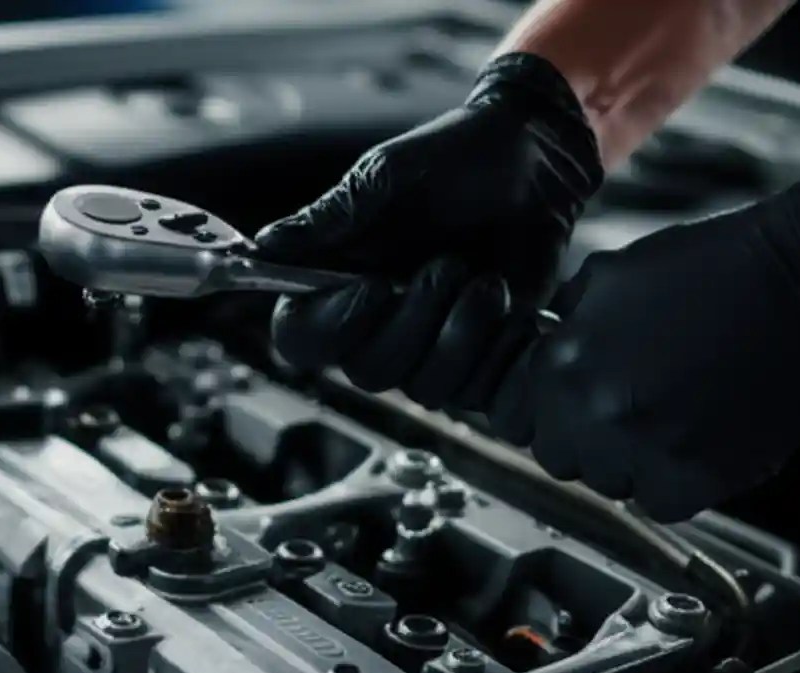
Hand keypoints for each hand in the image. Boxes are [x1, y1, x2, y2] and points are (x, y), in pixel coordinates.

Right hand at [250, 53, 602, 409]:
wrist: (534, 160)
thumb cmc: (455, 156)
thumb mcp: (388, 175)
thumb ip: (332, 215)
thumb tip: (264, 243)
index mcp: (336, 279)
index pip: (300, 336)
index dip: (330, 325)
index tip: (373, 286)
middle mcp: (375, 322)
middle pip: (366, 371)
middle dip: (412, 321)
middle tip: (447, 264)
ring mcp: (427, 344)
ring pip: (423, 387)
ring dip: (458, 332)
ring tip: (485, 279)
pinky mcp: (479, 356)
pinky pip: (476, 387)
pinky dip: (495, 344)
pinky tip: (505, 296)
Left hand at [490, 162, 799, 521]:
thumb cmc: (713, 266)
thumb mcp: (611, 272)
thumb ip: (567, 316)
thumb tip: (545, 341)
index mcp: (563, 364)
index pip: (513, 422)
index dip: (540, 412)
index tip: (563, 406)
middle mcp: (595, 411)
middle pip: (557, 458)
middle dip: (581, 438)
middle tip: (621, 411)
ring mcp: (646, 448)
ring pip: (608, 483)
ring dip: (627, 460)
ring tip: (665, 419)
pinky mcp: (701, 475)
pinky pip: (661, 503)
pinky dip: (671, 482)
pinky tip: (691, 441)